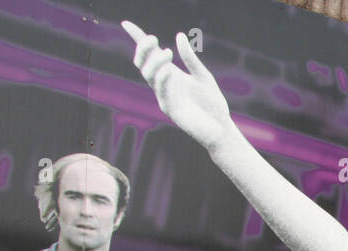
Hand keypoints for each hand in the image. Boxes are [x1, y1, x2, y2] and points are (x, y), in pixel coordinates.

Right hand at [123, 21, 231, 150]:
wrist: (221, 129)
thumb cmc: (212, 104)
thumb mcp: (203, 76)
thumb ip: (190, 59)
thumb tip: (179, 35)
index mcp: (171, 74)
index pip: (149, 54)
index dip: (137, 39)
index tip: (126, 24)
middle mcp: (164, 84)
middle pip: (143, 63)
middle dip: (143, 49)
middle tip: (153, 39)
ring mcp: (164, 97)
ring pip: (148, 75)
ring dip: (155, 62)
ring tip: (168, 52)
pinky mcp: (170, 110)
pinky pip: (161, 92)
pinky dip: (163, 79)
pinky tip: (168, 70)